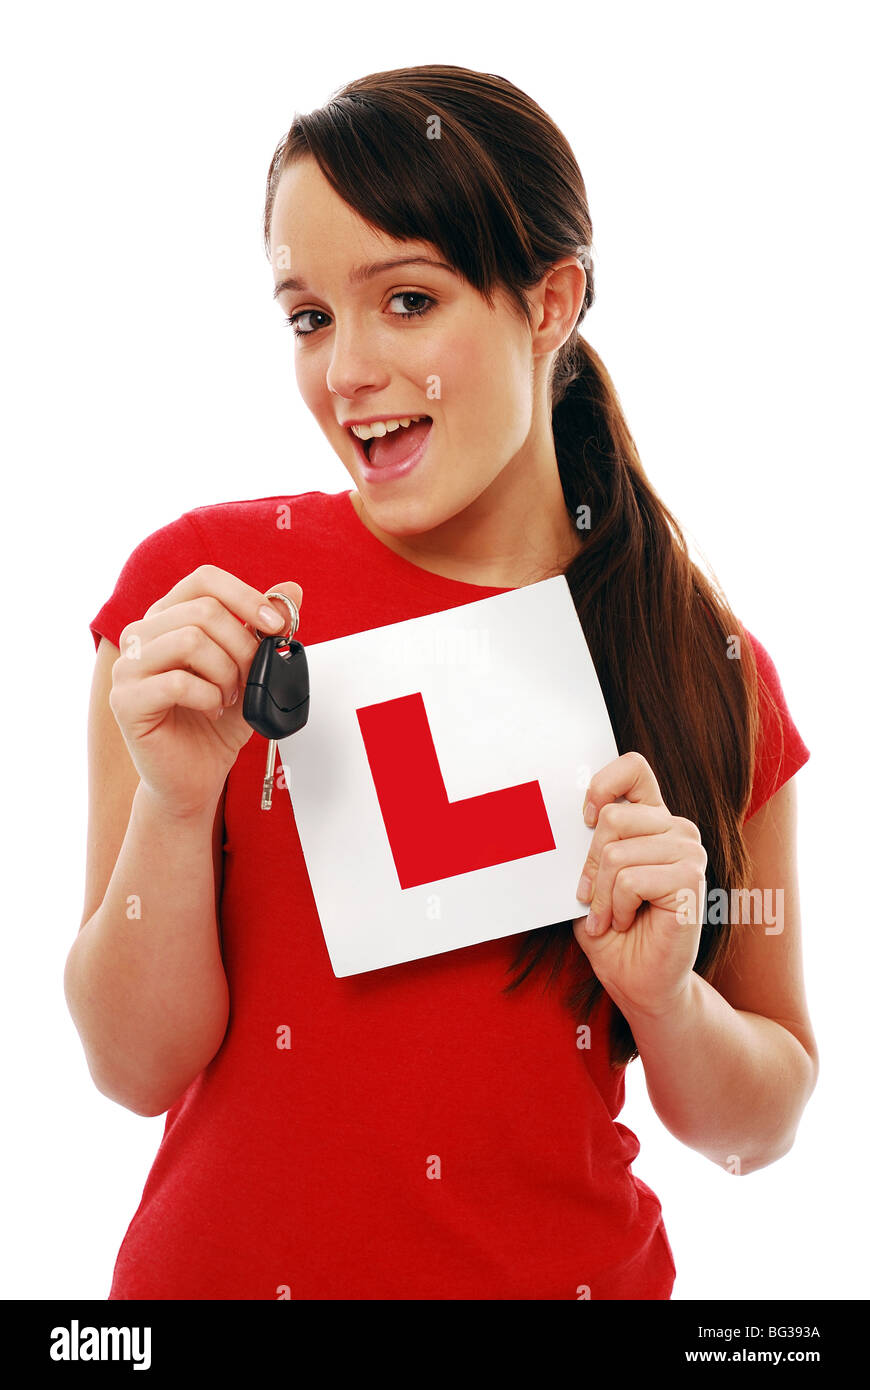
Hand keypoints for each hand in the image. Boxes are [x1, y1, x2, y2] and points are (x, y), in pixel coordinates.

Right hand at [110, 567, 302, 818]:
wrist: (193, 777)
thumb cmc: (215, 724)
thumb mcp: (251, 671)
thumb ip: (265, 629)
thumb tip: (291, 588)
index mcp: (168, 617)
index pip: (204, 580)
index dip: (246, 597)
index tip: (276, 626)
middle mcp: (141, 634)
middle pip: (204, 611)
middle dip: (242, 647)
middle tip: (248, 680)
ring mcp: (127, 667)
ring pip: (190, 641)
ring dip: (225, 674)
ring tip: (227, 697)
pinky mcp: (124, 701)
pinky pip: (177, 683)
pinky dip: (208, 698)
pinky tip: (211, 711)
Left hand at [573, 751, 707, 1019]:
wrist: (637, 981)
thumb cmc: (611, 930)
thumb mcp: (587, 881)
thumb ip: (583, 848)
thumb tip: (559, 821)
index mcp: (652, 820)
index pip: (633, 768)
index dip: (603, 785)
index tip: (586, 819)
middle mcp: (676, 829)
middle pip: (614, 817)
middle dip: (590, 865)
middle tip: (592, 897)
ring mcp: (689, 853)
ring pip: (617, 853)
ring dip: (602, 894)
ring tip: (611, 915)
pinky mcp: (692, 881)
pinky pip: (630, 880)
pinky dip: (615, 907)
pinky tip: (625, 921)